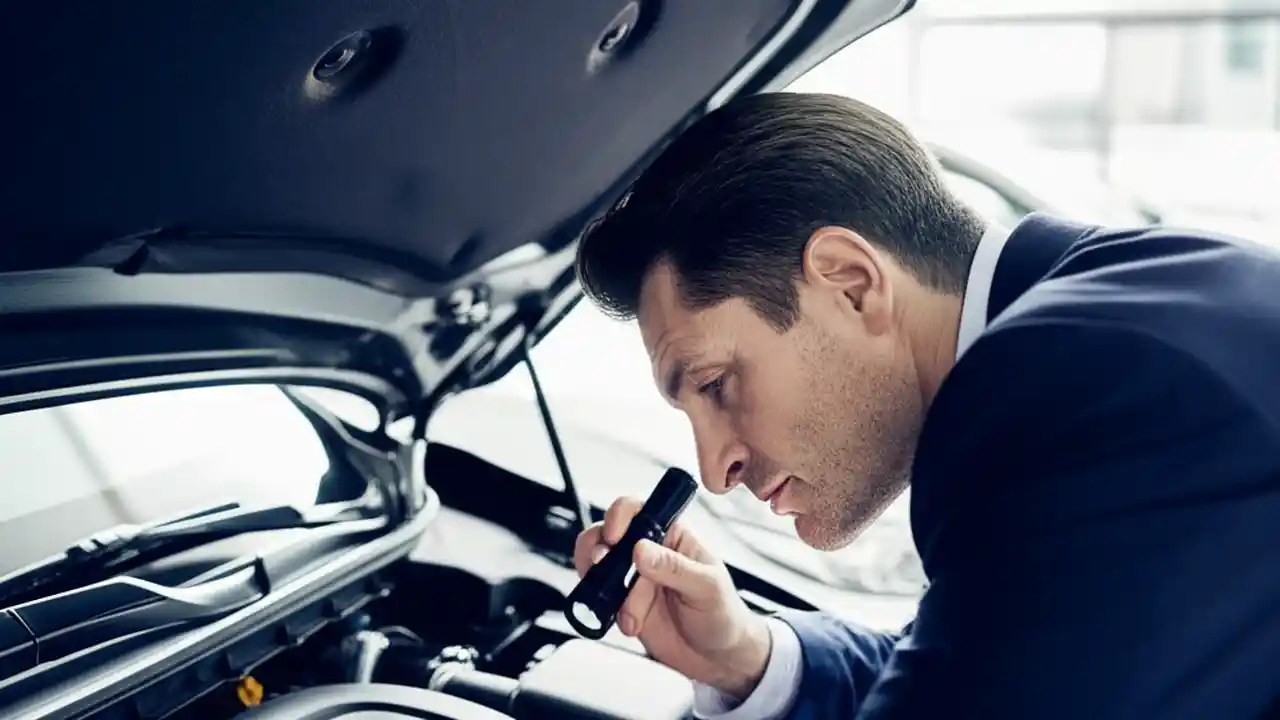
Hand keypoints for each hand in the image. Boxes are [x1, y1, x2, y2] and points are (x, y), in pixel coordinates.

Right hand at [572, 496, 771, 698]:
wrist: (717, 658)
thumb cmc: (723, 613)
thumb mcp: (706, 587)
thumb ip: (674, 567)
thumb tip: (641, 550)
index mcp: (672, 535)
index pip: (638, 510)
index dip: (620, 517)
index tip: (614, 537)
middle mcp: (648, 552)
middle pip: (607, 534)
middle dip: (599, 550)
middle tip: (602, 567)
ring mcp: (632, 578)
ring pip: (597, 565)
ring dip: (599, 582)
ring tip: (618, 604)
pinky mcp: (622, 604)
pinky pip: (598, 597)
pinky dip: (601, 608)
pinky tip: (626, 622)